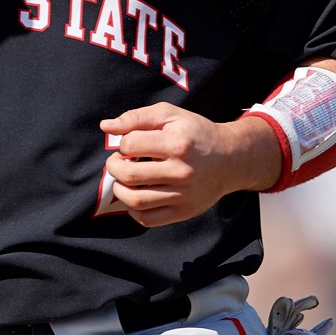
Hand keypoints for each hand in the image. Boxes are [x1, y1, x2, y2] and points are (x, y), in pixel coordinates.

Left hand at [100, 104, 281, 226]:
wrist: (230, 159)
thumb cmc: (195, 134)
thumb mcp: (170, 115)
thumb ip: (136, 117)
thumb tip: (105, 126)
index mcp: (177, 144)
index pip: (130, 145)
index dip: (123, 142)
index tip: (131, 144)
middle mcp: (181, 172)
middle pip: (128, 175)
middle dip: (113, 167)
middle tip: (118, 162)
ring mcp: (184, 195)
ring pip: (135, 200)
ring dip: (119, 190)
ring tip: (124, 180)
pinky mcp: (185, 211)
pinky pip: (148, 219)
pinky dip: (133, 211)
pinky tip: (135, 196)